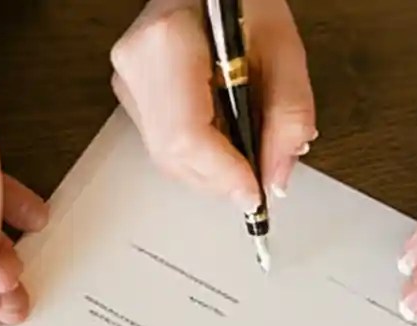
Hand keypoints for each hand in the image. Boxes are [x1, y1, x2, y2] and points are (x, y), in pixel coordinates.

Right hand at [110, 0, 315, 209]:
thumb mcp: (282, 47)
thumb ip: (288, 114)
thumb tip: (277, 176)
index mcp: (168, 42)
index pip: (187, 135)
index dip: (223, 174)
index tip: (255, 192)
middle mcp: (137, 64)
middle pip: (172, 156)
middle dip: (220, 179)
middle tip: (259, 178)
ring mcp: (128, 80)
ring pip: (165, 158)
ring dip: (210, 170)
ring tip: (245, 152)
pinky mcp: (131, 92)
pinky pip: (162, 144)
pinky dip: (198, 154)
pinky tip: (222, 136)